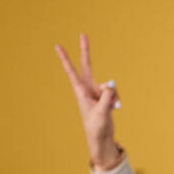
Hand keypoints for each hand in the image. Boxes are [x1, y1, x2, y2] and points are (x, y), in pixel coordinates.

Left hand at [54, 33, 123, 171]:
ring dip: (112, 96)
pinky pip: (113, 92)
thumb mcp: (103, 112)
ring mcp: (97, 92)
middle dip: (86, 51)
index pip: (72, 72)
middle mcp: (87, 89)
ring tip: (109, 108)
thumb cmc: (97, 127)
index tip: (58, 45)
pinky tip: (113, 108)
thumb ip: (108, 97)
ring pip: (108, 86)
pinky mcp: (105, 97)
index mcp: (80, 92)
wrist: (101, 138)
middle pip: (87, 66)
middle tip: (83, 35)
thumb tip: (112, 84)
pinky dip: (115, 100)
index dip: (65, 58)